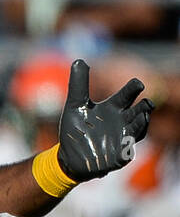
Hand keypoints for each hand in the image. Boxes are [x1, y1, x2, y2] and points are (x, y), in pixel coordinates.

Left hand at [56, 60, 151, 181]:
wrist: (70, 156)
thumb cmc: (76, 129)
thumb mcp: (74, 105)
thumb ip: (78, 85)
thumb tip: (80, 60)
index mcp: (111, 109)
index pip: (125, 96)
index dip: (132, 89)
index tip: (138, 83)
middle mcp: (121, 122)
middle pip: (138, 112)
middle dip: (144, 107)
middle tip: (147, 102)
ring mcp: (122, 138)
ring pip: (137, 129)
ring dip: (140, 123)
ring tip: (142, 115)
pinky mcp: (119, 155)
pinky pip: (129, 149)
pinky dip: (130, 144)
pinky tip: (130, 138)